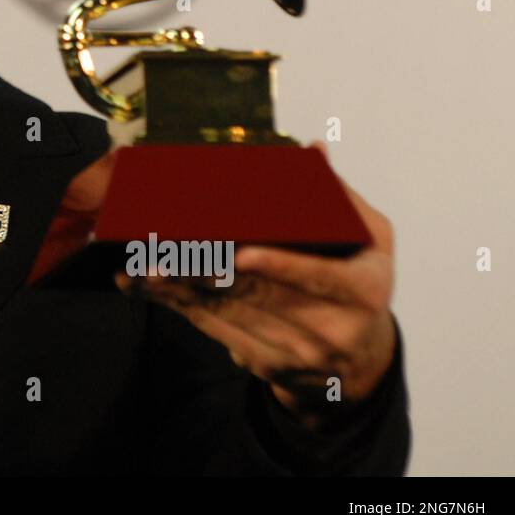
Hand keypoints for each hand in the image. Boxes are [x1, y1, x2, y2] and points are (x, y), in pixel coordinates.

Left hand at [115, 143, 397, 424]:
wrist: (360, 359)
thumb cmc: (359, 282)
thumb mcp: (370, 241)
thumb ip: (341, 198)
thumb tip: (314, 150)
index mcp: (363, 291)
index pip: (320, 277)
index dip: (280, 266)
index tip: (243, 254)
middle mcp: (334, 328)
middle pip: (261, 295)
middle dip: (207, 272)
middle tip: (164, 250)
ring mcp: (300, 353)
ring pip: (230, 314)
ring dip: (182, 290)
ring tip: (144, 267)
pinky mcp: (268, 364)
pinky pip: (218, 331)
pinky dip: (182, 307)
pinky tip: (151, 288)